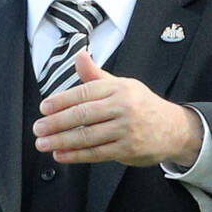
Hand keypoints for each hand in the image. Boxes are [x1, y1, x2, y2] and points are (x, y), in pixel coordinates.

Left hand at [32, 51, 202, 166]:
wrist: (173, 129)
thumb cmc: (141, 105)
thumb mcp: (122, 85)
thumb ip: (96, 76)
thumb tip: (79, 56)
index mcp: (118, 88)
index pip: (85, 92)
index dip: (61, 100)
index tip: (44, 108)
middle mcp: (123, 107)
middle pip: (84, 115)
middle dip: (57, 122)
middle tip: (38, 128)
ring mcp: (126, 129)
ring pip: (88, 136)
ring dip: (61, 140)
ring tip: (42, 143)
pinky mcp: (127, 149)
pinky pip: (97, 153)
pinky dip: (76, 155)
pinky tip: (60, 154)